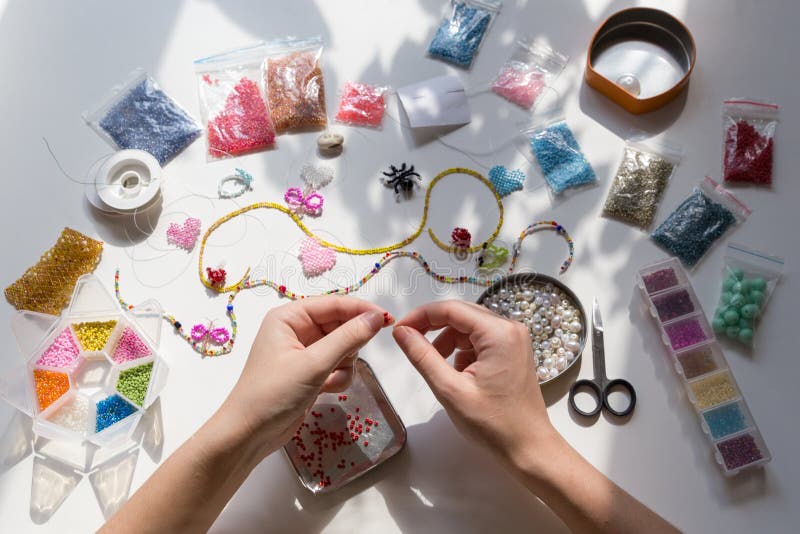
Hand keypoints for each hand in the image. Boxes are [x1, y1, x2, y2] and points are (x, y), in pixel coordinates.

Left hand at [222, 296, 390, 459]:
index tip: (387, 319)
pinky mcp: (309, 373)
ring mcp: (303, 353)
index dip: (361, 310)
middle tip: (347, 359)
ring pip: (343, 347)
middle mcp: (296, 330)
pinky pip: (337, 366)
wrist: (249, 435)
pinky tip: (326, 390)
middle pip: (340, 325)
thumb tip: (377, 318)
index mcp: (289, 317)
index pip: (334, 304)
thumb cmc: (273, 394)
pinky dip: (338, 377)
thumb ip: (348, 338)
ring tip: (330, 379)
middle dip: (349, 344)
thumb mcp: (313, 364)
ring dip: (344, 364)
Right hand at [392, 300, 556, 465]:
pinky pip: (479, 341)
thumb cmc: (493, 424)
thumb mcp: (450, 389)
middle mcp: (510, 329)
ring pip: (469, 328)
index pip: (451, 309)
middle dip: (433, 328)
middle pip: (461, 314)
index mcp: (499, 333)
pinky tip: (459, 376)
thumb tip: (401, 332)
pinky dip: (462, 352)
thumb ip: (422, 356)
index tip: (399, 330)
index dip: (421, 315)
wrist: (528, 449)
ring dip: (448, 343)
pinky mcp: (512, 352)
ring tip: (439, 370)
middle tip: (409, 343)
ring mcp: (514, 340)